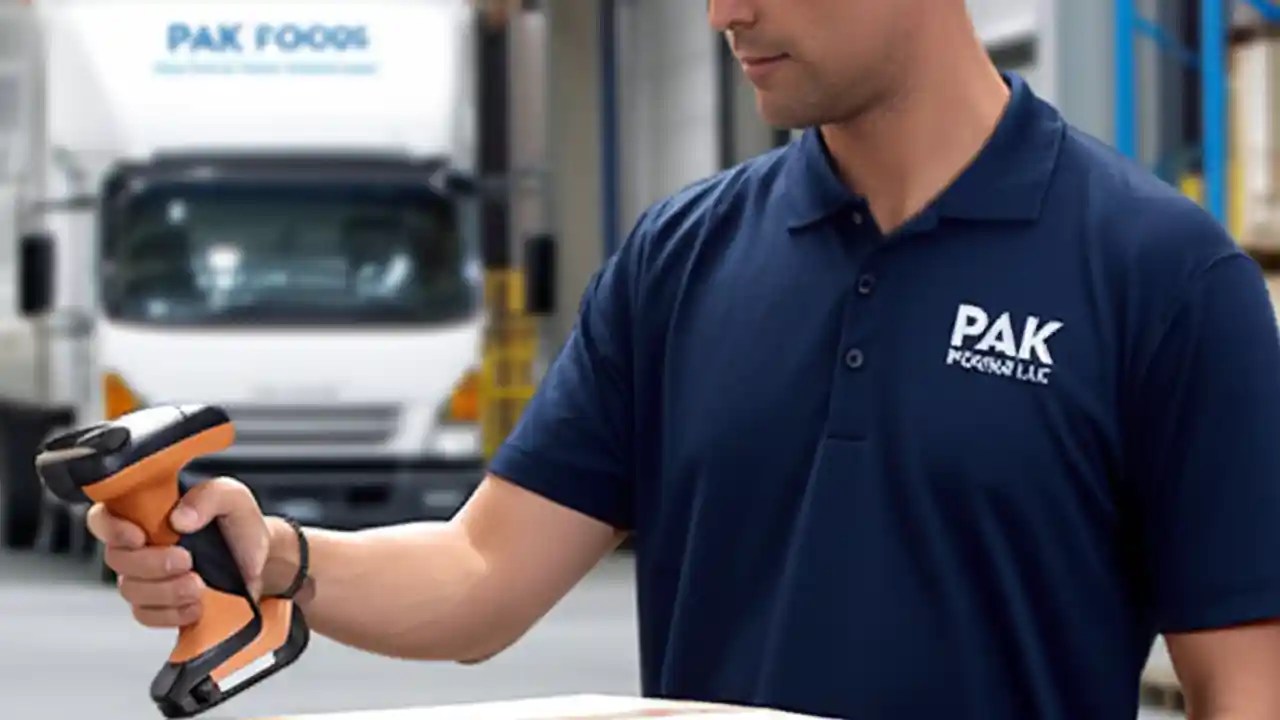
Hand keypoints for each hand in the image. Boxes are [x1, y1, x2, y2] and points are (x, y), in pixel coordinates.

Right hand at [85, 476, 270, 628]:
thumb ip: (209, 496)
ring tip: (198, 585)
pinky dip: (171, 613)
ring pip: (131, 590)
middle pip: (117, 559)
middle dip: (151, 564)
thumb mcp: (232, 499)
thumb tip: (180, 517)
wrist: (261, 563)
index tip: (139, 537)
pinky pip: (146, 616)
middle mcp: (140, 546)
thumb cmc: (240, 527)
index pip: (103, 517)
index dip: (111, 529)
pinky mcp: (157, 605)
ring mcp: (146, 578)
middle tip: (187, 561)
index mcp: (148, 513)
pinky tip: (196, 605)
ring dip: (165, 591)